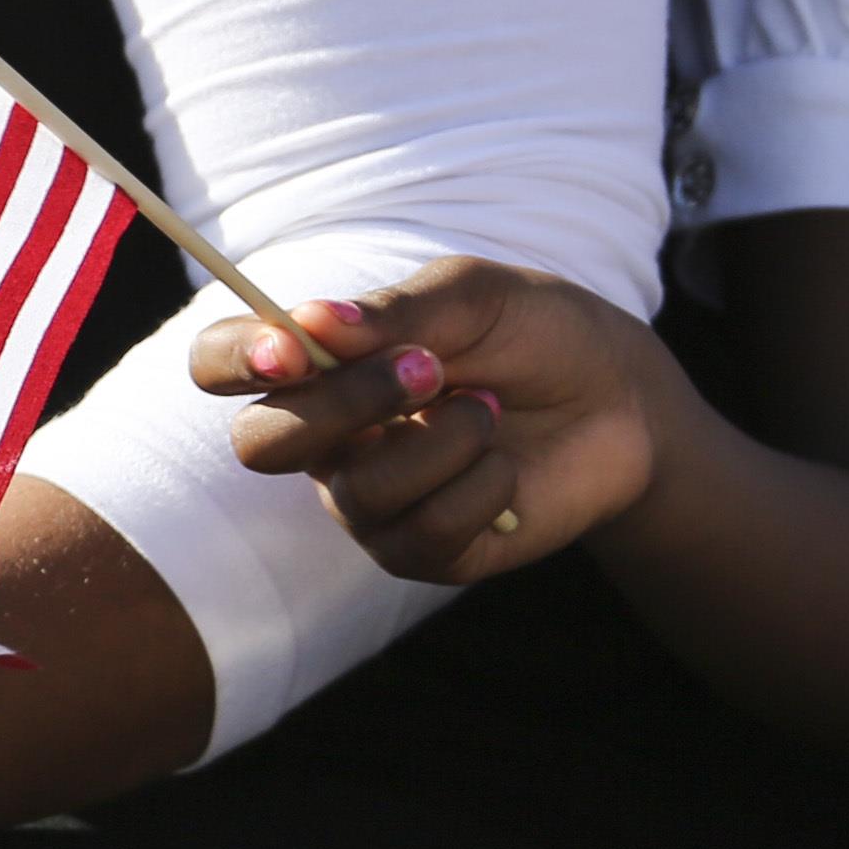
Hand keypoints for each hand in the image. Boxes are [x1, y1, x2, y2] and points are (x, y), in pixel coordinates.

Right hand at [195, 258, 673, 582]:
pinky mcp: (425, 550)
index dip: (235, 359)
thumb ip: (400, 309)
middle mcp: (330, 438)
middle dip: (343, 404)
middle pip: (264, 442)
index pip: (224, 363)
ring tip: (493, 407)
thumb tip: (314, 320)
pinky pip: (419, 534)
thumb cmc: (538, 335)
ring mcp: (372, 499)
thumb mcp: (480, 298)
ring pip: (355, 491)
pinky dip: (476, 490)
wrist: (625, 398)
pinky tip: (507, 466)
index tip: (287, 348)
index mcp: (322, 364)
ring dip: (439, 442)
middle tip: (430, 367)